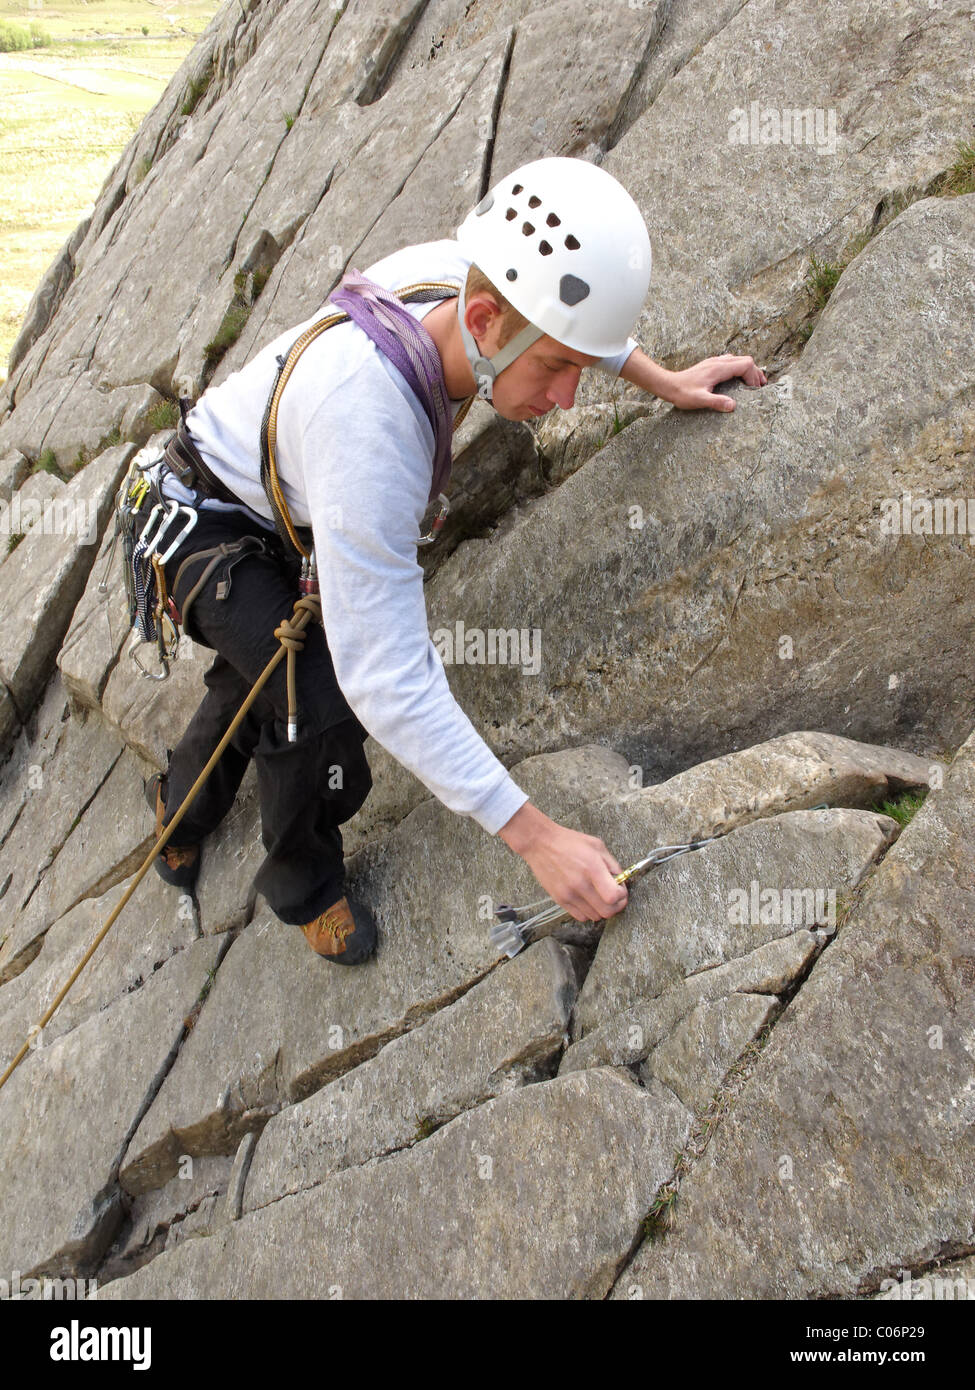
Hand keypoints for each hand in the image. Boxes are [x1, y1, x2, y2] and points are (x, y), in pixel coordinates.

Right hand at [498, 803, 628, 923]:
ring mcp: (569, 894)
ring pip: (595, 917)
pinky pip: (581, 917)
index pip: (613, 896)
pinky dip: (588, 911)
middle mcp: (580, 884)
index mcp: (592, 868)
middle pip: (607, 912)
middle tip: (614, 897)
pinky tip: (587, 899)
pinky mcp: (560, 900)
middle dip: (616, 906)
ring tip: (599, 896)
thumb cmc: (569, 842)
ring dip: (601, 909)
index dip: (622, 896)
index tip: (621, 890)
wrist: (540, 844)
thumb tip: (622, 882)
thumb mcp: (597, 846)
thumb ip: (612, 865)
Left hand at [663, 354, 766, 411]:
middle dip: (755, 372)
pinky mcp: (710, 365)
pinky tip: (737, 379)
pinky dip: (739, 369)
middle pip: (745, 360)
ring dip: (748, 370)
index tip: (755, 389)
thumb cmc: (682, 393)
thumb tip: (733, 406)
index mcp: (719, 368)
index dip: (754, 376)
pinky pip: (730, 362)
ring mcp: (714, 362)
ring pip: (738, 360)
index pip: (745, 364)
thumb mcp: (699, 400)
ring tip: (754, 383)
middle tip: (761, 387)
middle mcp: (718, 362)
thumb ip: (716, 402)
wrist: (668, 385)